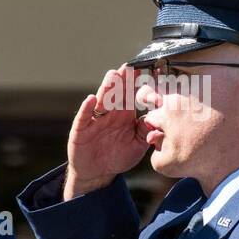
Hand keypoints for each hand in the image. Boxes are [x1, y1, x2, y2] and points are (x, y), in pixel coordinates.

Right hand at [64, 64, 151, 198]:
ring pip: (102, 99)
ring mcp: (96, 118)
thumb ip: (146, 133)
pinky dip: (87, 108)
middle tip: (131, 66)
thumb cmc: (119, 156)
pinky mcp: (82, 128)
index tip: (150, 72)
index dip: (140, 84)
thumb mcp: (137, 146)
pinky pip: (84, 117)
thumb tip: (157, 120)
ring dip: (107, 87)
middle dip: (124, 79)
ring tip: (113, 75)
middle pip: (118, 92)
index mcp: (125, 114)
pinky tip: (91, 99)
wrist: (98, 172)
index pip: (133, 95)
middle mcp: (111, 112)